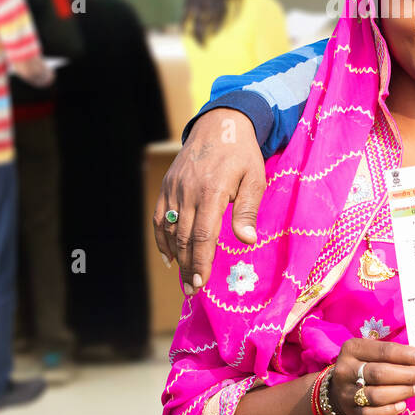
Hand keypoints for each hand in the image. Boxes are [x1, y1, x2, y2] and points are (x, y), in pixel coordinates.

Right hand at [153, 109, 265, 292]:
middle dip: (187, 266)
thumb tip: (247, 241)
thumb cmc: (242, 154)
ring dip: (175, 257)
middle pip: (183, 238)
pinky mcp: (167, 185)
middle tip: (191, 290)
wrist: (220, 124)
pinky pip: (159, 217)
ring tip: (183, 279)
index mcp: (211, 191)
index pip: (202, 235)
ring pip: (169, 230)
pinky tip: (169, 256)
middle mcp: (187, 191)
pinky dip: (161, 238)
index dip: (200, 262)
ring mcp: (174, 188)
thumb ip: (247, 210)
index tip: (201, 284)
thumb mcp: (255, 178)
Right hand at [329, 339, 414, 414]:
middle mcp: (346, 369)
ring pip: (377, 395)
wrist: (340, 388)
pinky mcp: (351, 410)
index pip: (383, 351)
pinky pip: (371, 413)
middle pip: (380, 373)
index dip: (405, 354)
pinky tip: (402, 404)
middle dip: (407, 374)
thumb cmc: (364, 365)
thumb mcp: (372, 353)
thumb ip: (393, 354)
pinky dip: (389, 410)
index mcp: (353, 349)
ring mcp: (347, 392)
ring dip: (402, 391)